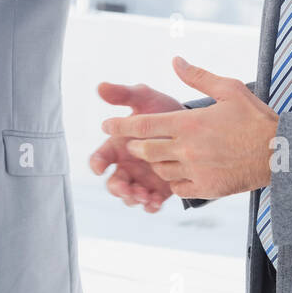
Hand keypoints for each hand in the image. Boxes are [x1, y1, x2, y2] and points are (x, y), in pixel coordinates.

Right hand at [89, 82, 181, 211]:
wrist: (194, 124)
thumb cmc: (162, 109)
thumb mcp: (144, 98)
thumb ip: (123, 94)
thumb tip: (100, 87)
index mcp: (118, 146)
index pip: (100, 157)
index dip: (97, 163)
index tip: (100, 167)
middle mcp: (127, 165)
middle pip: (113, 183)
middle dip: (118, 188)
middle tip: (126, 188)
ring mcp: (143, 179)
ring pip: (131, 196)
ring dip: (134, 198)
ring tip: (143, 196)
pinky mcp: (160, 189)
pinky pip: (151, 203)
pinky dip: (150, 205)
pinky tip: (155, 203)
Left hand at [100, 56, 278, 199]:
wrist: (281, 153)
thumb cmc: (255, 118)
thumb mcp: (228, 89)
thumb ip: (197, 76)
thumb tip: (175, 61)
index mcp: (189, 124)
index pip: (142, 126)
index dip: (120, 127)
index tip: (106, 126)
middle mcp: (187, 149)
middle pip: (144, 151)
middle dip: (134, 146)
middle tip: (133, 142)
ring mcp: (196, 171)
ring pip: (159, 170)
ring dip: (154, 162)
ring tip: (160, 154)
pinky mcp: (206, 188)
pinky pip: (177, 187)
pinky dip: (173, 179)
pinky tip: (179, 170)